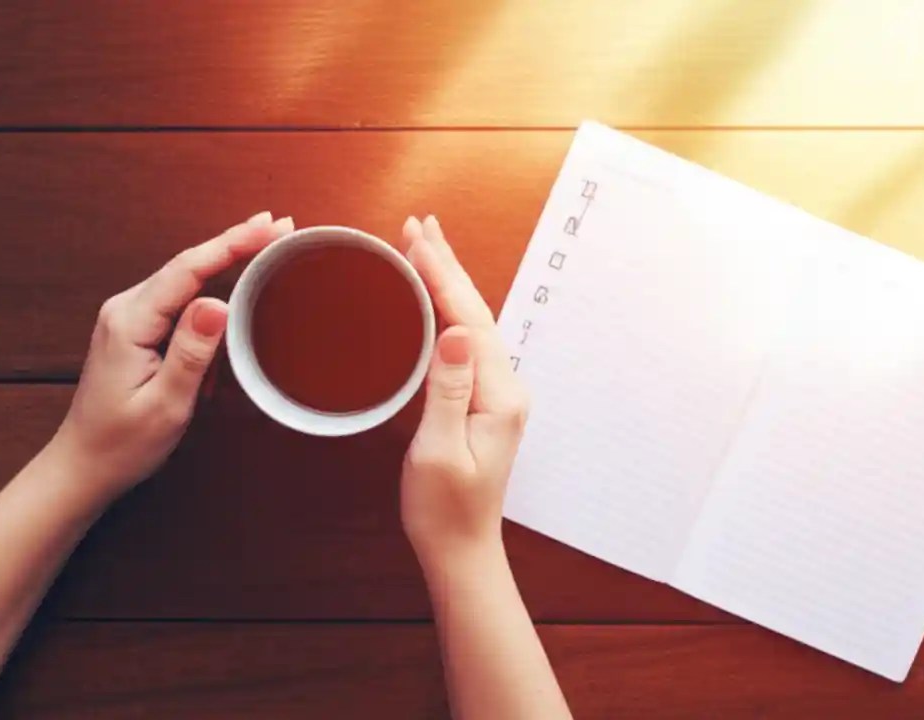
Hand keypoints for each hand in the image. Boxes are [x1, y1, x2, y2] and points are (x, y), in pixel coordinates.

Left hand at [52, 211, 293, 501]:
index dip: (232, 243)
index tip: (270, 226)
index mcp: (130, 322)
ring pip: (185, 278)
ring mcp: (129, 317)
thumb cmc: (122, 443)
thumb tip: (219, 304)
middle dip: (236, 242)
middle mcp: (125, 309)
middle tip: (280, 226)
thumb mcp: (165, 404)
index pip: (188, 270)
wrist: (83, 466)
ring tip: (266, 245)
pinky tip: (235, 282)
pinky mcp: (137, 329)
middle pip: (188, 264)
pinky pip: (179, 298)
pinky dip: (211, 286)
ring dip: (226, 261)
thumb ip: (191, 352)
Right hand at [399, 216, 529, 570]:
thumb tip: (453, 333)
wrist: (461, 551)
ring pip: (471, 324)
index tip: (417, 238)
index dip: (441, 276)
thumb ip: (448, 390)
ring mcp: (497, 395)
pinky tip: (432, 299)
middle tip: (419, 224)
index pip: (469, 321)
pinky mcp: (483, 403)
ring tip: (425, 245)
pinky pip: (465, 344)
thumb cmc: (445, 510)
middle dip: (446, 266)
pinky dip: (446, 312)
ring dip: (447, 283)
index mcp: (500, 397)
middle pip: (475, 313)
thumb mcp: (439, 451)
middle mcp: (506, 389)